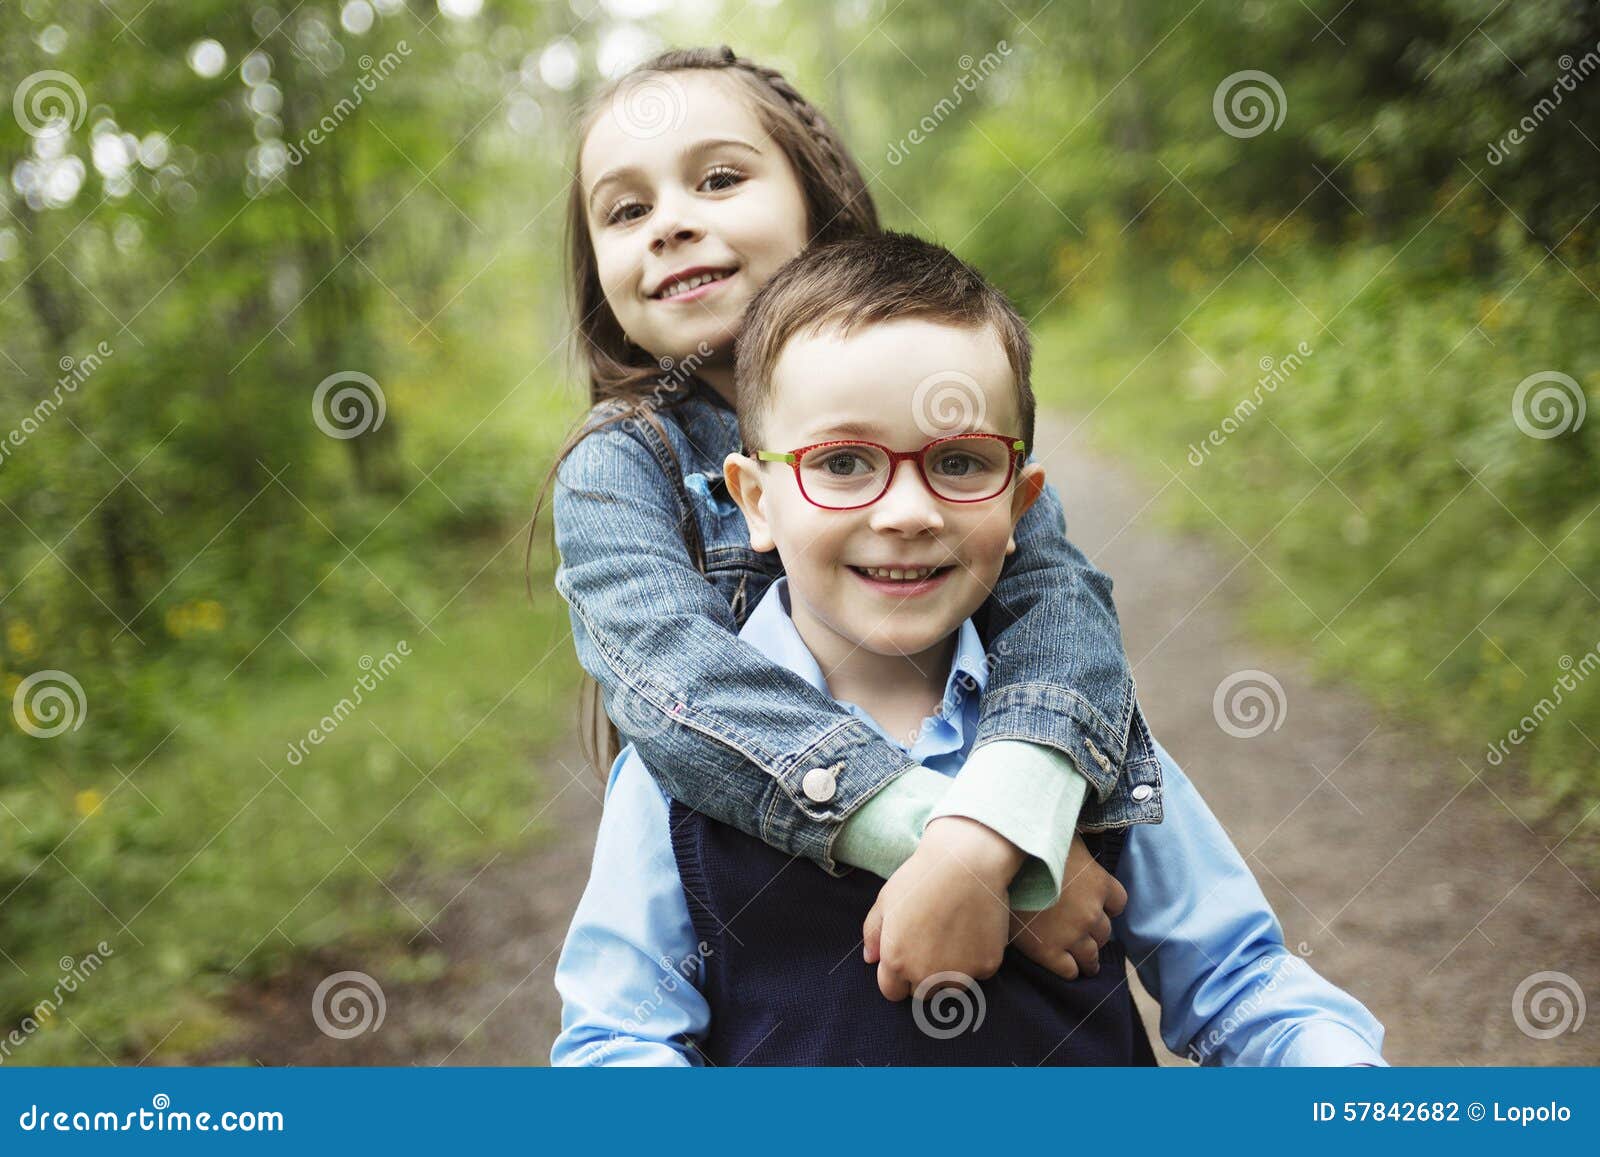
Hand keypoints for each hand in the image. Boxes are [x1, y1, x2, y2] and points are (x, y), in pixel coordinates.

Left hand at [861, 816, 1023, 1000]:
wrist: (965, 863)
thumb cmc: (920, 878)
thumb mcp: (885, 901)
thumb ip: (873, 934)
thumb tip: (871, 959)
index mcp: (896, 961)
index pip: (892, 992)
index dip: (897, 976)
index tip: (907, 957)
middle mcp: (926, 975)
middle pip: (922, 993)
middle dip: (923, 976)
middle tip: (932, 945)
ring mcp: (959, 973)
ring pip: (951, 989)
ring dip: (950, 974)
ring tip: (952, 940)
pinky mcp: (987, 965)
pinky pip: (979, 972)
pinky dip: (977, 958)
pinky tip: (973, 930)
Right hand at [1008, 833, 1126, 979]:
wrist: (997, 867)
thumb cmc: (1029, 846)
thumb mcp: (1063, 836)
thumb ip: (1077, 842)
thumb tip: (1086, 828)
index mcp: (1099, 884)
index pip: (1119, 902)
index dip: (1108, 905)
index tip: (1098, 906)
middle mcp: (1091, 912)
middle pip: (1105, 931)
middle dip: (1095, 931)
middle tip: (1083, 931)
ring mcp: (1072, 935)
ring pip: (1091, 956)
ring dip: (1089, 958)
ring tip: (1085, 961)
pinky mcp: (1049, 952)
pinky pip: (1070, 970)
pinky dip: (1071, 969)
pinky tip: (1066, 966)